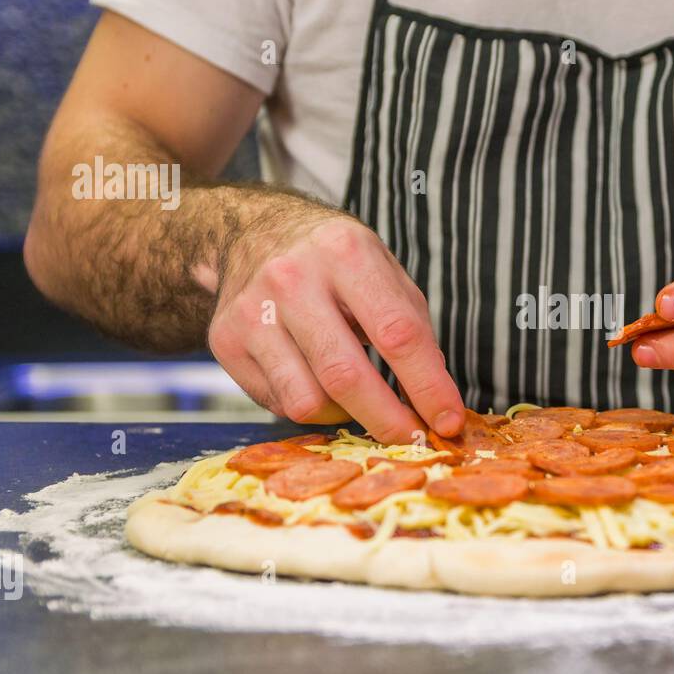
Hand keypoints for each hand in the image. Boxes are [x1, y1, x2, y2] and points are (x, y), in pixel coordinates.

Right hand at [204, 209, 464, 442]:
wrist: (251, 234)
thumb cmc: (333, 262)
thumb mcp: (382, 271)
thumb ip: (411, 327)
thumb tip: (436, 398)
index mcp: (346, 253)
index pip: (397, 333)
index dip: (428, 386)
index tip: (448, 420)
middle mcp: (293, 279)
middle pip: (346, 375)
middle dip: (387, 420)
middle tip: (412, 439)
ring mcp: (253, 311)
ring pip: (306, 400)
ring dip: (344, 415)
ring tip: (358, 398)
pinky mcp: (225, 341)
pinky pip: (279, 402)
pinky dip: (310, 406)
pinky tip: (317, 382)